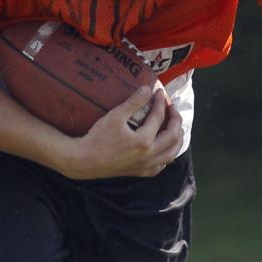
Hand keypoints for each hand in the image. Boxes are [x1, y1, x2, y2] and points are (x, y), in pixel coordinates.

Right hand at [56, 86, 183, 179]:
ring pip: (171, 154)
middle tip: (172, 108)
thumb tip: (148, 88)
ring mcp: (145, 165)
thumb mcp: (115, 116)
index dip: (161, 102)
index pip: (159, 117)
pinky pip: (160, 166)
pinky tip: (164, 149)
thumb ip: (133, 102)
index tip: (159, 92)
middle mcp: (149, 155)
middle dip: (175, 119)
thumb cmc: (97, 138)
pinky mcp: (139, 173)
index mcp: (144, 140)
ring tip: (176, 127)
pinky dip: (167, 156)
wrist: (84, 161)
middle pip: (172, 136)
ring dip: (177, 139)